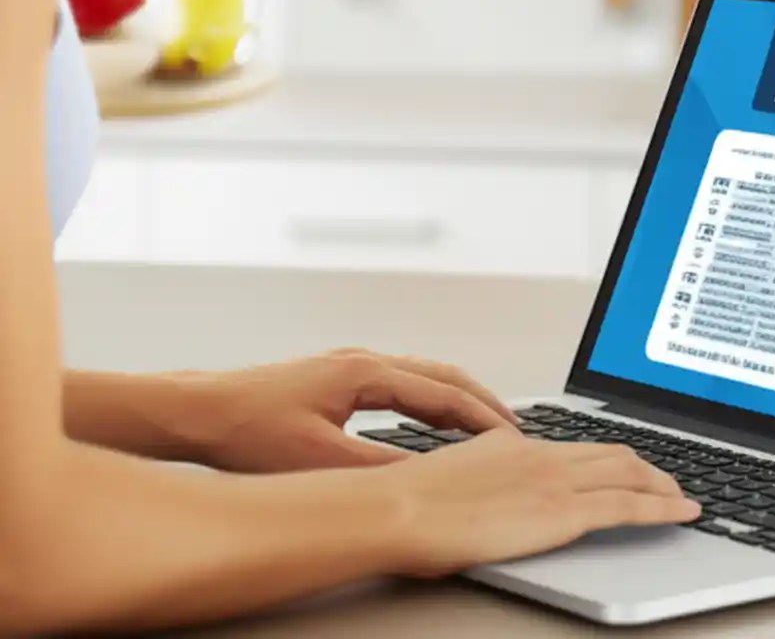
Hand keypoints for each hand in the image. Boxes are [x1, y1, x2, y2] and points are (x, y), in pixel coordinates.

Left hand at [192, 348, 518, 472]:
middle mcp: (363, 361)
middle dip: (482, 402)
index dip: (483, 418)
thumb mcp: (321, 460)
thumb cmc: (245, 430)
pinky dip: (430, 400)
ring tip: (483, 426)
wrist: (196, 412)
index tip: (512, 438)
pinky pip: (401, 384)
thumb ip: (380, 470)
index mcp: (366, 373)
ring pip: (423, 376)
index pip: (444, 395)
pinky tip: (431, 422)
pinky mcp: (337, 377)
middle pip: (442, 375)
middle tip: (513, 430)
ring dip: (456, 400)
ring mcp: (349, 365)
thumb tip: (429, 479)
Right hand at [378, 431, 701, 576]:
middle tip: (666, 480)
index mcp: (512, 444)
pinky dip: (664, 508)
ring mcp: (555, 479)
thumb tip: (482, 498)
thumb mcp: (449, 481)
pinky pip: (630, 506)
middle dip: (647, 467)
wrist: (397, 509)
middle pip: (611, 453)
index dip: (607, 456)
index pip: (575, 446)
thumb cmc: (408, 505)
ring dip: (663, 485)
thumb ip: (477, 483)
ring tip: (682, 498)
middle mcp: (540, 453)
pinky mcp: (564, 511)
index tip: (622, 465)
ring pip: (630, 474)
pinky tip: (682, 513)